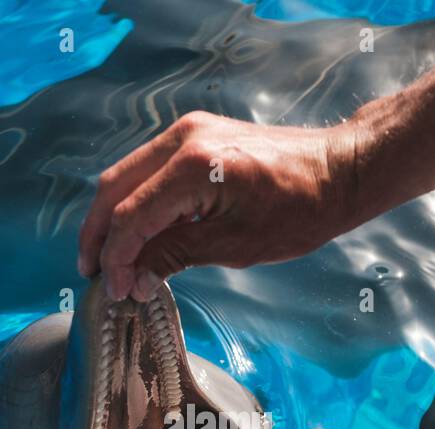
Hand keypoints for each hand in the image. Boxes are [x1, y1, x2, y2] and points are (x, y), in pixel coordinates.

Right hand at [78, 111, 359, 300]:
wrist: (339, 170)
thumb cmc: (300, 210)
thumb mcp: (236, 246)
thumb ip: (176, 256)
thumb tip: (134, 279)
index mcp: (194, 166)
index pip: (132, 216)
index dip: (116, 258)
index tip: (113, 291)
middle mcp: (183, 138)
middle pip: (116, 189)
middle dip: (100, 236)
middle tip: (94, 276)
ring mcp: (188, 131)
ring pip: (127, 177)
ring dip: (115, 219)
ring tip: (112, 261)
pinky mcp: (196, 135)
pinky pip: (149, 170)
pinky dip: (137, 202)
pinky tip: (139, 235)